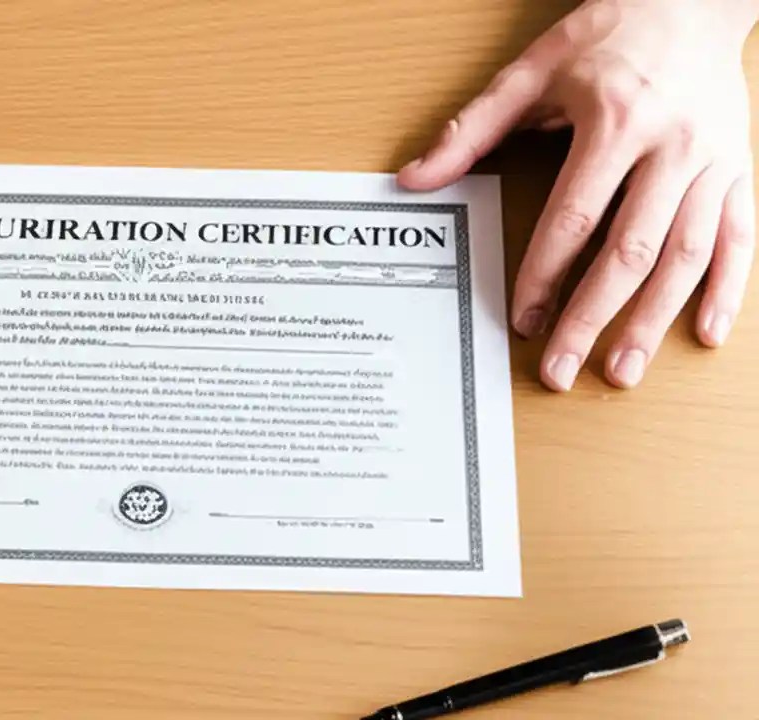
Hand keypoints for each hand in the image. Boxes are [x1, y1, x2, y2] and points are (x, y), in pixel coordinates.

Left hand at [397, 0, 757, 390]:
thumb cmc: (612, 34)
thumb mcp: (533, 68)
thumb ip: (472, 127)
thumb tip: (414, 177)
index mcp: (617, 123)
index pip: (576, 216)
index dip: (545, 273)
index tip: (523, 319)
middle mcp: (673, 147)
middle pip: (631, 250)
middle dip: (593, 317)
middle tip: (562, 369)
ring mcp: (715, 163)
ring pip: (688, 256)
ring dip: (654, 320)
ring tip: (621, 372)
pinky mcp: (742, 171)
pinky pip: (742, 239)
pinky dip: (727, 290)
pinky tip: (703, 335)